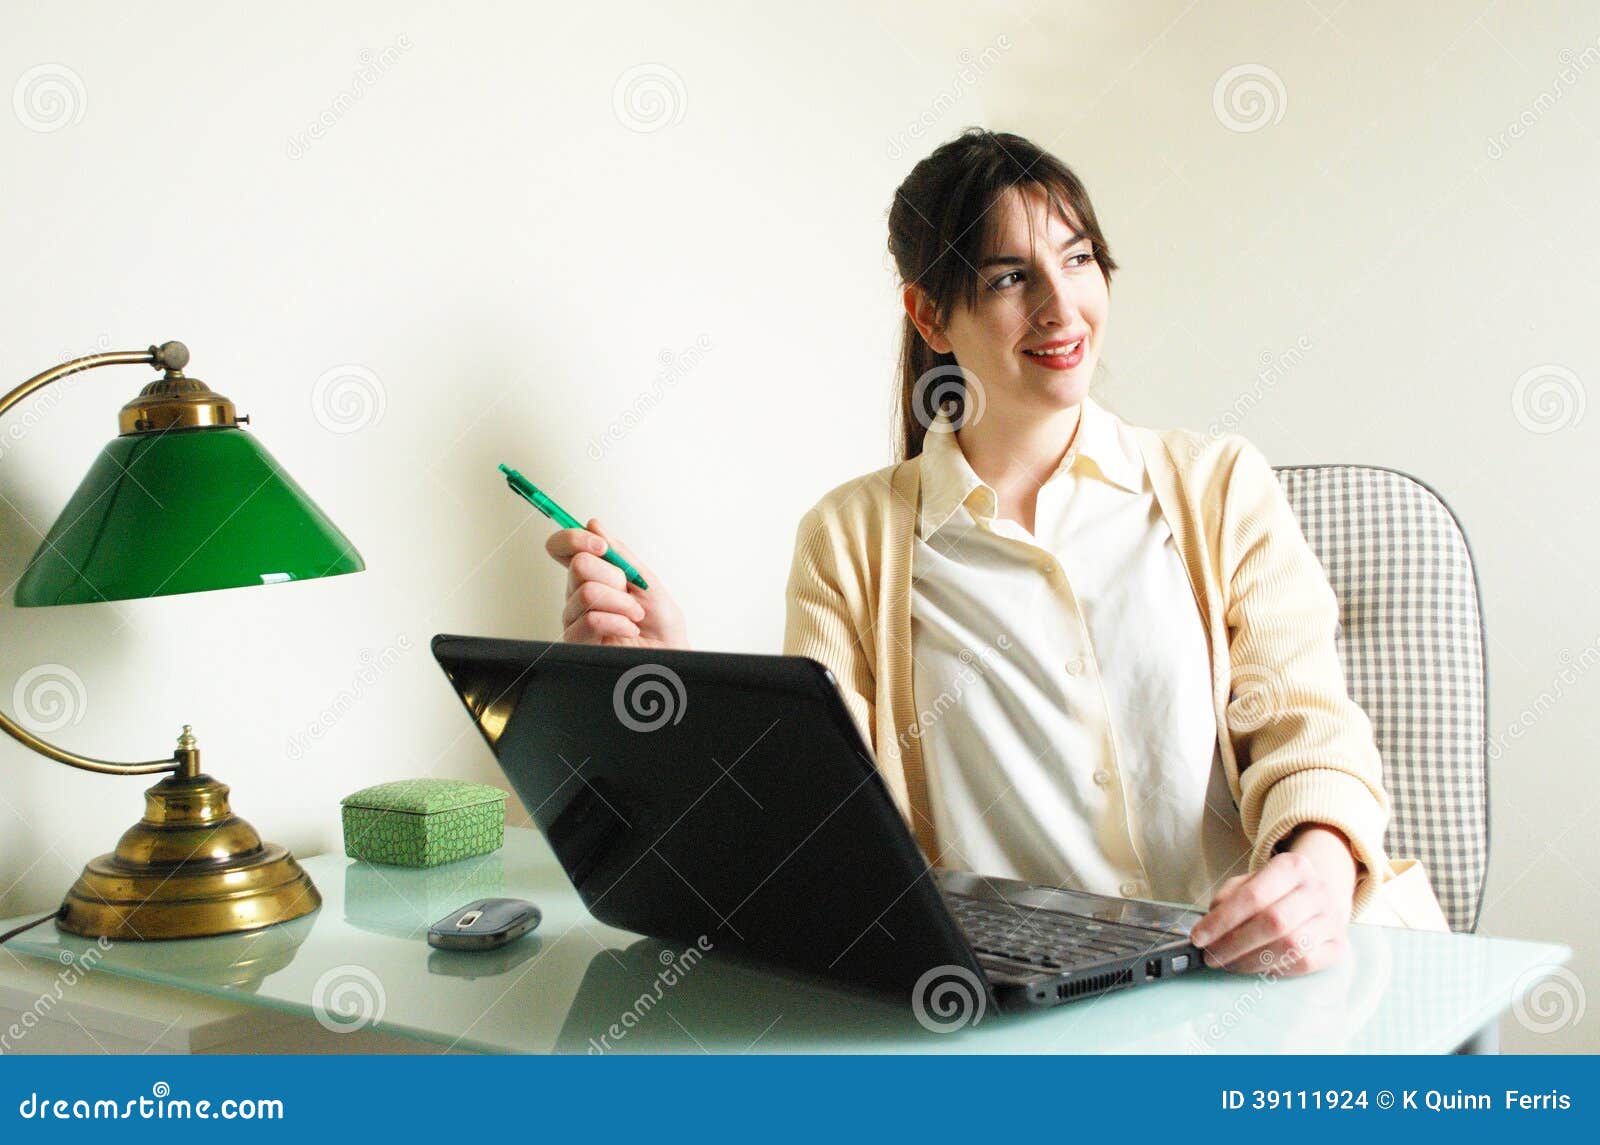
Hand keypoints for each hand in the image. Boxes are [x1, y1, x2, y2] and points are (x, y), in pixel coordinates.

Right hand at [543, 517, 688, 648]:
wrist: (670, 658)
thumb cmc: (661, 627)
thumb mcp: (646, 581)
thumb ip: (619, 555)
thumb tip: (594, 525)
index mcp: (592, 576)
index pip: (562, 548)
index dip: (573, 538)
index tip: (601, 546)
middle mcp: (577, 596)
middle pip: (579, 565)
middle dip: (616, 577)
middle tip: (630, 595)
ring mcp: (575, 619)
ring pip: (588, 591)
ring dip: (622, 603)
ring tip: (634, 617)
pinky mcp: (577, 643)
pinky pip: (591, 619)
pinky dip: (618, 622)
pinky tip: (628, 630)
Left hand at [1189, 834, 1355, 976]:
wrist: (1320, 895)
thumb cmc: (1277, 890)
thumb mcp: (1250, 881)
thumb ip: (1228, 898)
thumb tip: (1208, 927)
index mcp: (1292, 866)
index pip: (1253, 896)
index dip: (1222, 920)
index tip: (1199, 938)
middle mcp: (1317, 890)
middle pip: (1273, 923)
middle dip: (1234, 944)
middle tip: (1211, 956)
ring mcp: (1331, 919)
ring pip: (1290, 946)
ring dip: (1251, 961)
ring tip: (1229, 964)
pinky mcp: (1338, 946)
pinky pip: (1304, 963)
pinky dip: (1275, 969)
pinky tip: (1256, 968)